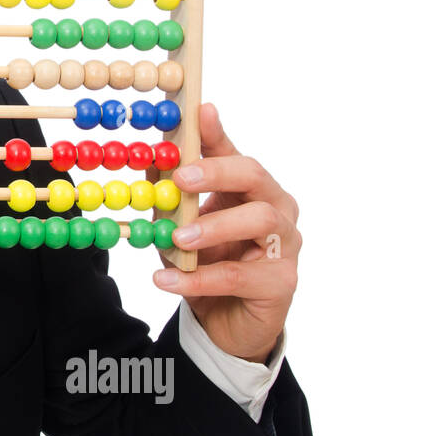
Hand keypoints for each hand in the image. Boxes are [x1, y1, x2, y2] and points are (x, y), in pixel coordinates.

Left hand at [152, 103, 300, 363]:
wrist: (223, 322)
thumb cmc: (205, 264)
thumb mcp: (178, 227)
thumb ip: (169, 199)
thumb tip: (150, 161)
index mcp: (249, 190)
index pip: (234, 153)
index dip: (216, 133)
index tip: (198, 112)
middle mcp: (275, 208)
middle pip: (255, 176)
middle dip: (218, 171)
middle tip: (181, 179)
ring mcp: (285, 243)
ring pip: (259, 221)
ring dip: (213, 226)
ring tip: (176, 238)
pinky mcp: (281, 281)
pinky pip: (238, 276)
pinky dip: (197, 279)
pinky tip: (165, 280)